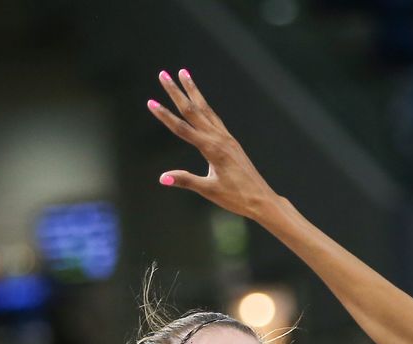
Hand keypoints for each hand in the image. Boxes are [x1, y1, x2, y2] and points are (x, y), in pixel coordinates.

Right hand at [147, 68, 280, 220]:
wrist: (262, 199)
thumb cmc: (236, 197)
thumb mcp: (209, 190)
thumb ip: (186, 181)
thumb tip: (162, 178)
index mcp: (212, 149)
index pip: (182, 129)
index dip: (165, 116)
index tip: (150, 102)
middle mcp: (219, 139)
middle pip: (193, 110)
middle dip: (177, 91)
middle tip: (163, 74)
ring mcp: (226, 138)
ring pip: (206, 109)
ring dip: (193, 91)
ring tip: (183, 74)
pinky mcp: (231, 142)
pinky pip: (214, 118)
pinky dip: (204, 106)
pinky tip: (200, 101)